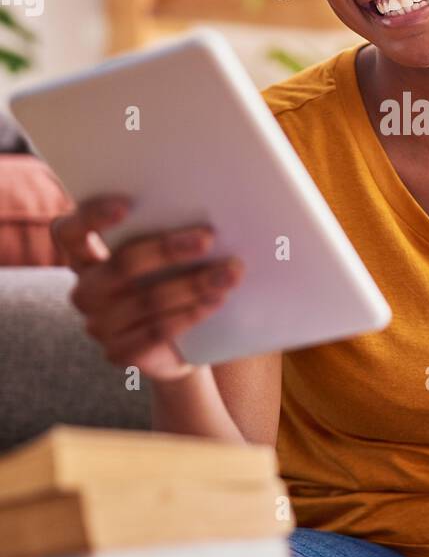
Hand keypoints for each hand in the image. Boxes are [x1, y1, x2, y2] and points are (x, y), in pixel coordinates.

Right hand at [52, 196, 243, 382]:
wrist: (184, 343)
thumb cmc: (173, 281)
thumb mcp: (166, 255)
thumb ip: (168, 233)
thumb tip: (204, 217)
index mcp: (85, 256)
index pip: (71, 231)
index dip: (93, 216)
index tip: (127, 204)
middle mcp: (86, 290)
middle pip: (121, 265)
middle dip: (168, 249)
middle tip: (208, 238)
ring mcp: (99, 325)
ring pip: (146, 300)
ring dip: (193, 283)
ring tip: (229, 272)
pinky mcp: (119, 353)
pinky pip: (157, 331)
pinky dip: (191, 313)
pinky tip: (217, 300)